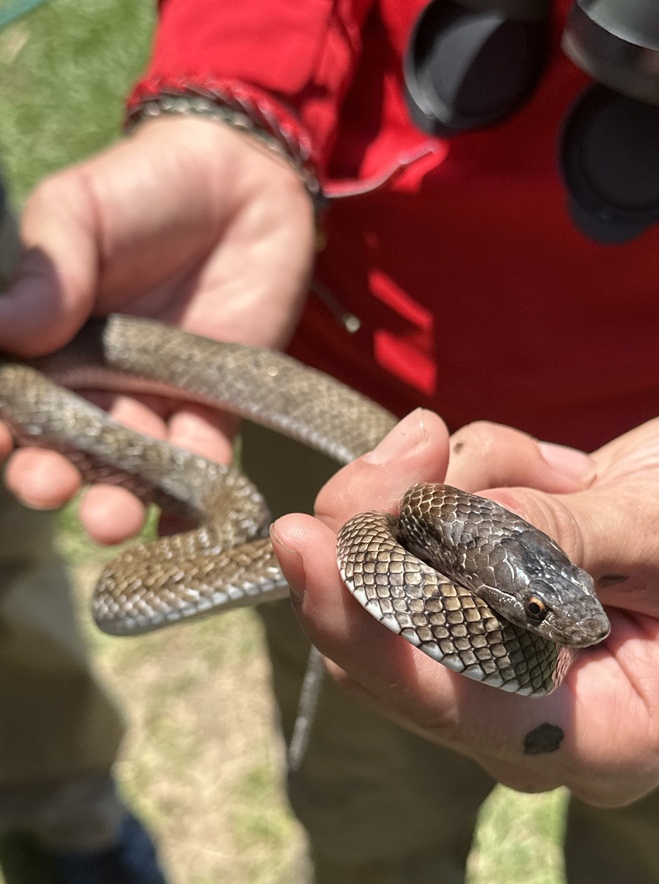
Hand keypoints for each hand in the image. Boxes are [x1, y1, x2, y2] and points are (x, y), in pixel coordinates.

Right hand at [0, 116, 315, 540]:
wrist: (246, 182)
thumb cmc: (145, 189)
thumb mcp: (80, 213)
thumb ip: (46, 270)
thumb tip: (1, 329)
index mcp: (46, 343)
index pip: (13, 399)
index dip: (2, 428)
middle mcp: (93, 387)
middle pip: (65, 448)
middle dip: (53, 476)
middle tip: (52, 486)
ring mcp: (153, 404)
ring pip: (129, 470)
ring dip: (117, 501)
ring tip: (112, 519)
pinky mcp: (214, 412)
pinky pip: (203, 468)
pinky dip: (194, 506)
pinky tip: (186, 538)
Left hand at [271, 390, 658, 806]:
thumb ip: (551, 536)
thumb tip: (437, 533)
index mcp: (602, 736)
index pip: (450, 702)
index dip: (366, 627)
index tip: (306, 544)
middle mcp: (535, 718)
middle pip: (392, 648)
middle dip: (390, 534)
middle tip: (416, 445)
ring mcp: (498, 661)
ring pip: (397, 578)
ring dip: (452, 492)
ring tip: (555, 467)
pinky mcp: (478, 603)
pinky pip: (425, 536)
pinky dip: (467, 480)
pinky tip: (547, 472)